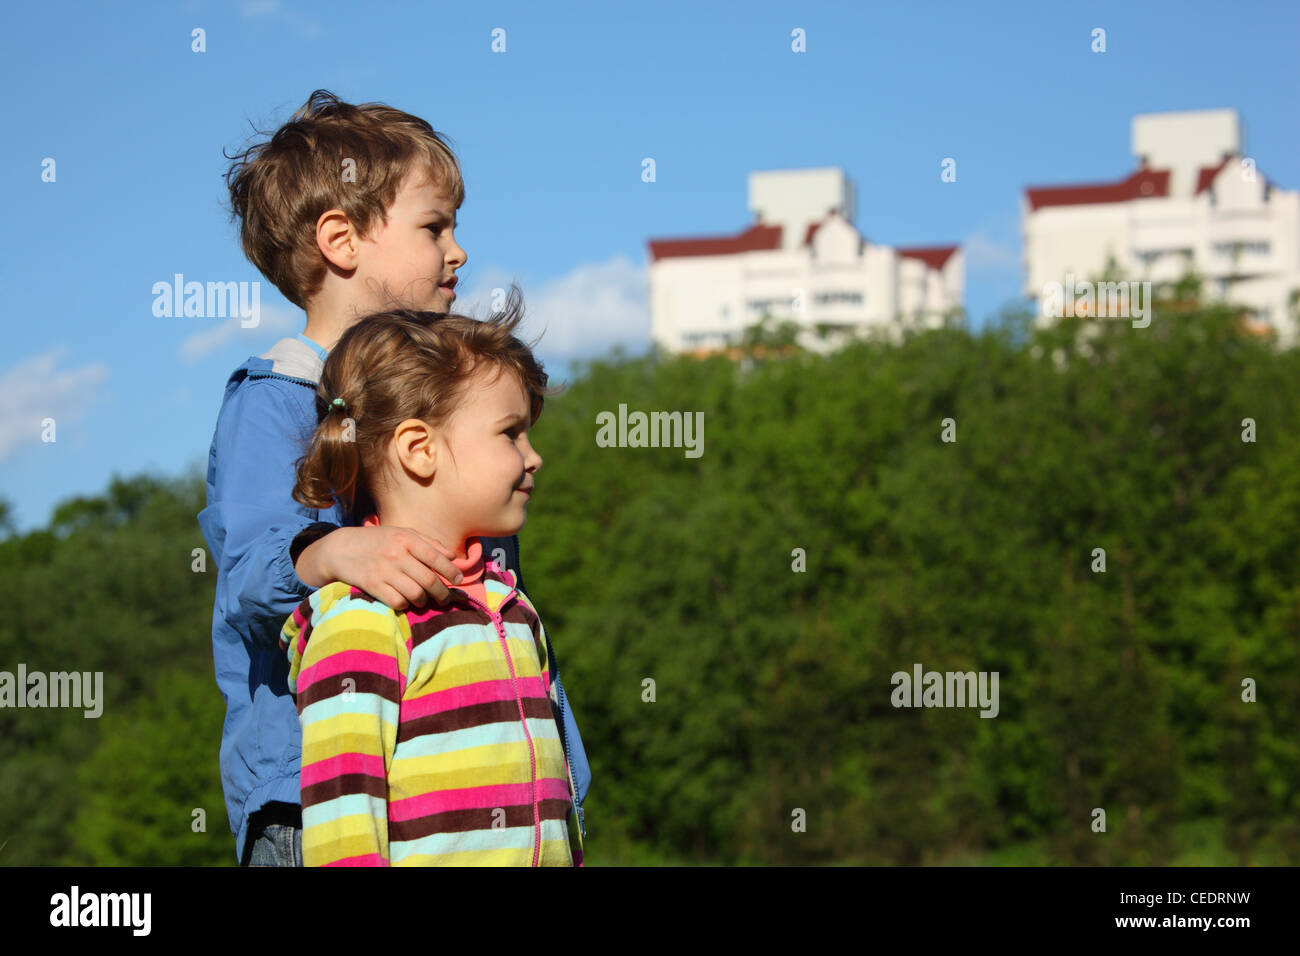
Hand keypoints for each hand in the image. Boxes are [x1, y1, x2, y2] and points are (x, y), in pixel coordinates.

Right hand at [295, 525, 462, 609]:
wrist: (340, 549)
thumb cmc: (377, 541)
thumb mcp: (401, 533)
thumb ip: (428, 543)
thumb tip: (452, 556)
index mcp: (406, 539)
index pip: (436, 557)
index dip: (451, 571)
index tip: (459, 579)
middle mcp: (396, 554)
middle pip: (428, 580)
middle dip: (442, 592)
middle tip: (446, 598)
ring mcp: (384, 571)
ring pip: (415, 593)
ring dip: (424, 600)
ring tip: (425, 600)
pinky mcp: (373, 586)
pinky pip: (398, 602)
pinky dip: (406, 604)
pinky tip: (406, 600)